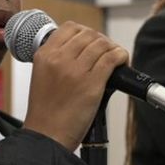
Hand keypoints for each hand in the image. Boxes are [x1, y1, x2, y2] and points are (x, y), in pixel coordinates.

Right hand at [23, 21, 128, 150]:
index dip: (85, 32)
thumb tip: (82, 51)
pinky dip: (121, 56)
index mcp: (44, 55)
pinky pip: (112, 58)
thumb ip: (57, 61)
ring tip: (116, 58)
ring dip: (113, 49)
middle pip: (89, 34)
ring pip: (102, 44)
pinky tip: (122, 61)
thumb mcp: (42, 76)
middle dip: (101, 41)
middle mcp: (59, 58)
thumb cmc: (46, 112)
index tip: (91, 41)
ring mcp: (76, 69)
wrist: (47, 136)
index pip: (70, 28)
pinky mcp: (92, 82)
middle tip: (106, 52)